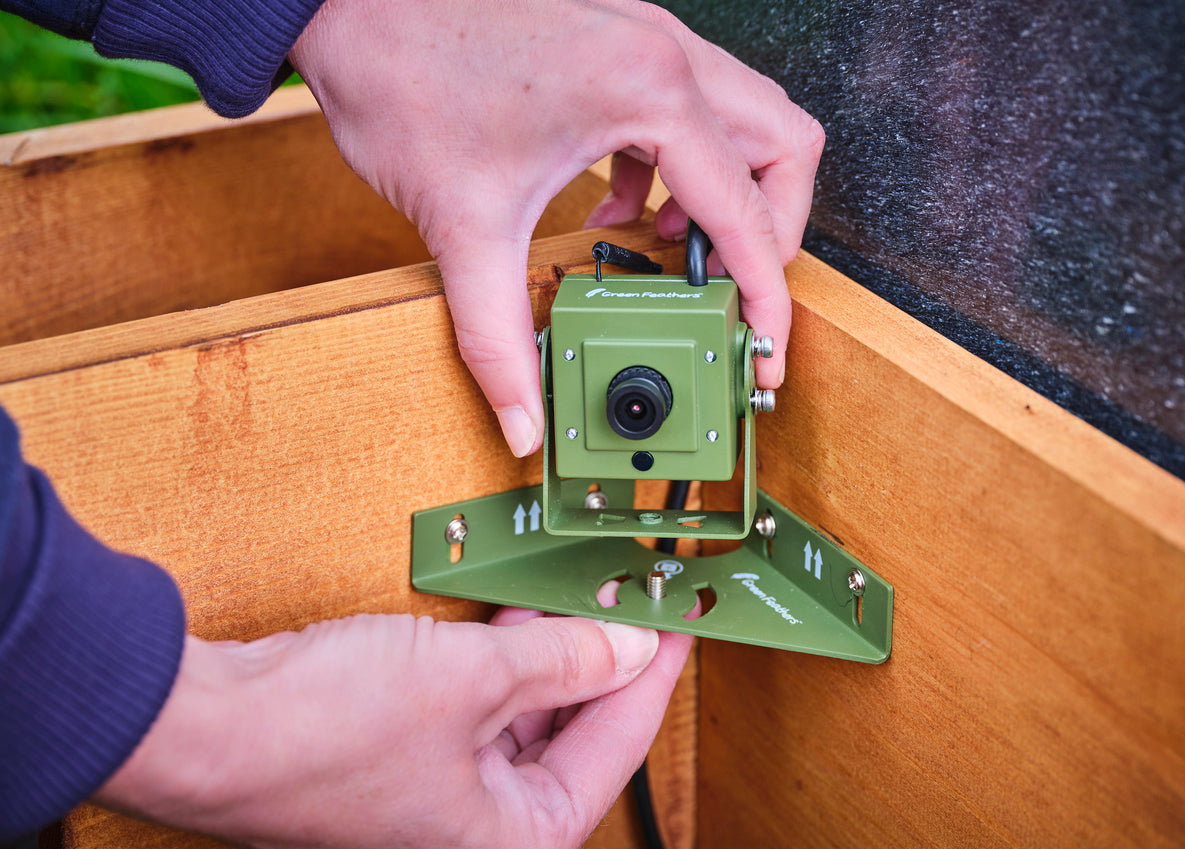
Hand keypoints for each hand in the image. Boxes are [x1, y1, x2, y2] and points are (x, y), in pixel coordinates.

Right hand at [95, 594, 692, 848]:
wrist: (202, 728)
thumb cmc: (320, 729)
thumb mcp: (473, 678)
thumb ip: (565, 659)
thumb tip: (627, 644)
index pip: (616, 750)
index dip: (654, 673)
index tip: (681, 623)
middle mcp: (480, 846)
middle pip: (574, 742)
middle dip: (602, 664)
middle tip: (635, 603)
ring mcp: (439, 813)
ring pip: (526, 728)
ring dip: (552, 662)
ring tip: (582, 599)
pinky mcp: (406, 775)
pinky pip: (480, 721)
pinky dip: (503, 673)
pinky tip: (517, 621)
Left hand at [289, 0, 823, 456]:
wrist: (344, 6)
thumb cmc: (399, 76)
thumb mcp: (463, 227)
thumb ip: (501, 337)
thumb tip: (523, 415)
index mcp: (646, 90)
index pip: (746, 209)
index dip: (764, 293)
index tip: (763, 343)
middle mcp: (661, 53)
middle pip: (783, 146)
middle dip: (772, 229)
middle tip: (733, 288)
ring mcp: (643, 37)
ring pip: (746, 118)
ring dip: (730, 192)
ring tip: (676, 252)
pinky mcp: (616, 41)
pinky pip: (689, 108)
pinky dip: (675, 169)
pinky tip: (621, 206)